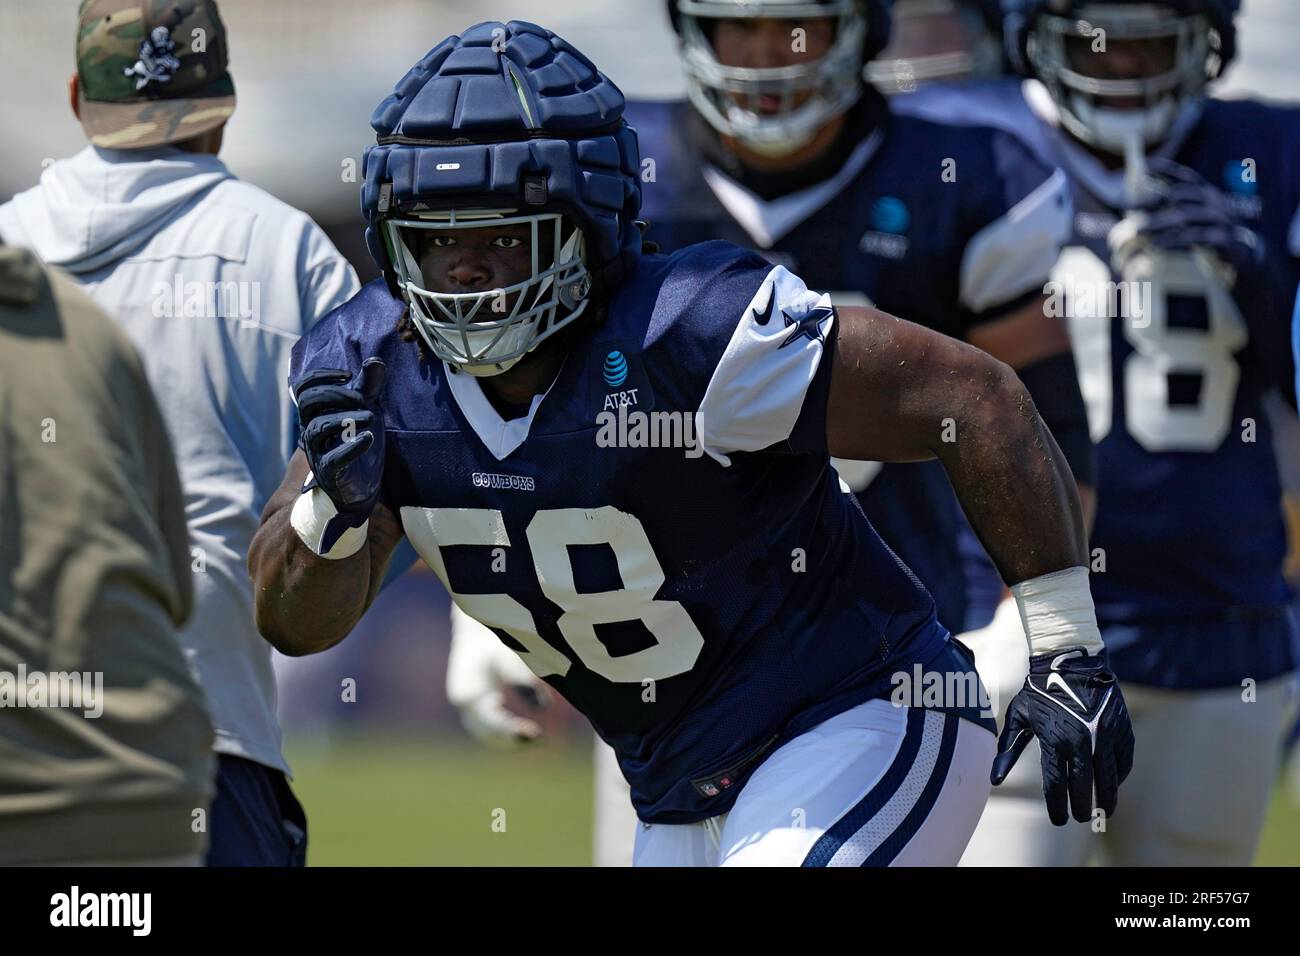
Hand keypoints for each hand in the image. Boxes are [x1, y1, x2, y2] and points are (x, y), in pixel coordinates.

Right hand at [292, 358, 386, 524]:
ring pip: (319, 429)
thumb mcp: (366, 410)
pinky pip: (334, 460)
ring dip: (345, 419)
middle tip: (362, 398)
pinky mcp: (330, 473)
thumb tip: (375, 360)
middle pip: (309, 404)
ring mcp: (318, 452)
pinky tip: (368, 438)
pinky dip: (351, 448)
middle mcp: (312, 431)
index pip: (304, 388)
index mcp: (317, 413)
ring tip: (371, 417)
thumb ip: (368, 388)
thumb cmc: (357, 442)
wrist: (360, 486)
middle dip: (335, 395)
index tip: (347, 375)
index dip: (320, 376)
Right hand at [446, 603, 549, 747]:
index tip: (537, 734)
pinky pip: (488, 727)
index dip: (514, 731)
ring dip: (511, 740)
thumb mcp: (511, 653)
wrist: (477, 626)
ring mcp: (465, 705)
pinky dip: (507, 732)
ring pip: (487, 734)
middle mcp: (464, 702)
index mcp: (469, 690)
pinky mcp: (473, 705)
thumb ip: (525, 677)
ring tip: (541, 739)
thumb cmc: (495, 636)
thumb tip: (546, 706)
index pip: (492, 722)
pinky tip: (529, 732)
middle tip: (544, 739)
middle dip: (515, 740)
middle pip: (488, 734)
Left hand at [991, 646, 1134, 825]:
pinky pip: (1124, 760)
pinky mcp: (1121, 728)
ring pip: (1109, 779)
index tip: (1058, 820)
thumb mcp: (1018, 716)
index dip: (1057, 806)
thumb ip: (1007, 748)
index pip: (1056, 785)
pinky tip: (1114, 783)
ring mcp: (1104, 735)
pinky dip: (1120, 775)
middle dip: (1082, 807)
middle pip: (1084, 787)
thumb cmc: (1038, 690)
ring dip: (1107, 799)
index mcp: (1053, 740)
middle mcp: (1081, 741)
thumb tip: (994, 778)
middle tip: (1080, 818)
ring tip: (1104, 811)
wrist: (1069, 660)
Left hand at [1129, 158, 1265, 285]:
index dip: (1168, 169)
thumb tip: (1142, 206)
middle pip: (1181, 196)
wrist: (1246, 256)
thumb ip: (1175, 211)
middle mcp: (1215, 202)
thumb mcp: (1196, 220)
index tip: (1145, 165)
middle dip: (1153, 200)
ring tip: (1137, 230)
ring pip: (1186, 216)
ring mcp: (1221, 219)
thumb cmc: (1214, 234)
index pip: (1187, 177)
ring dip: (1159, 222)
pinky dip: (1175, 240)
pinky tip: (1156, 244)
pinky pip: (1196, 237)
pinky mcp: (1224, 238)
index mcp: (1208, 194)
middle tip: (1128, 206)